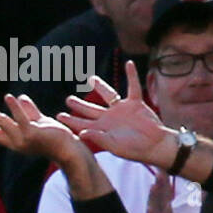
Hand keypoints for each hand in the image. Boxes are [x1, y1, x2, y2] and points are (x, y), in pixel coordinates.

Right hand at [0, 93, 87, 165]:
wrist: (69, 149)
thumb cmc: (55, 138)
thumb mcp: (39, 122)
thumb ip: (29, 111)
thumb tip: (19, 97)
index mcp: (14, 140)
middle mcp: (14, 142)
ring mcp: (22, 140)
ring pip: (1, 124)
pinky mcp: (32, 134)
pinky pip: (21, 119)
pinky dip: (15, 108)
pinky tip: (8, 97)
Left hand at [58, 63, 174, 166]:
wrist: (154, 145)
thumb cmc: (134, 149)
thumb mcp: (114, 146)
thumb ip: (98, 138)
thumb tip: (81, 133)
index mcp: (102, 129)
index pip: (83, 123)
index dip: (71, 120)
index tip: (59, 116)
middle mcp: (110, 118)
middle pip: (91, 109)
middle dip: (79, 105)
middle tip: (68, 99)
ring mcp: (122, 110)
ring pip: (109, 95)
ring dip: (100, 86)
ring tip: (90, 79)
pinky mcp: (135, 103)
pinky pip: (133, 86)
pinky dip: (132, 75)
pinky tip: (128, 63)